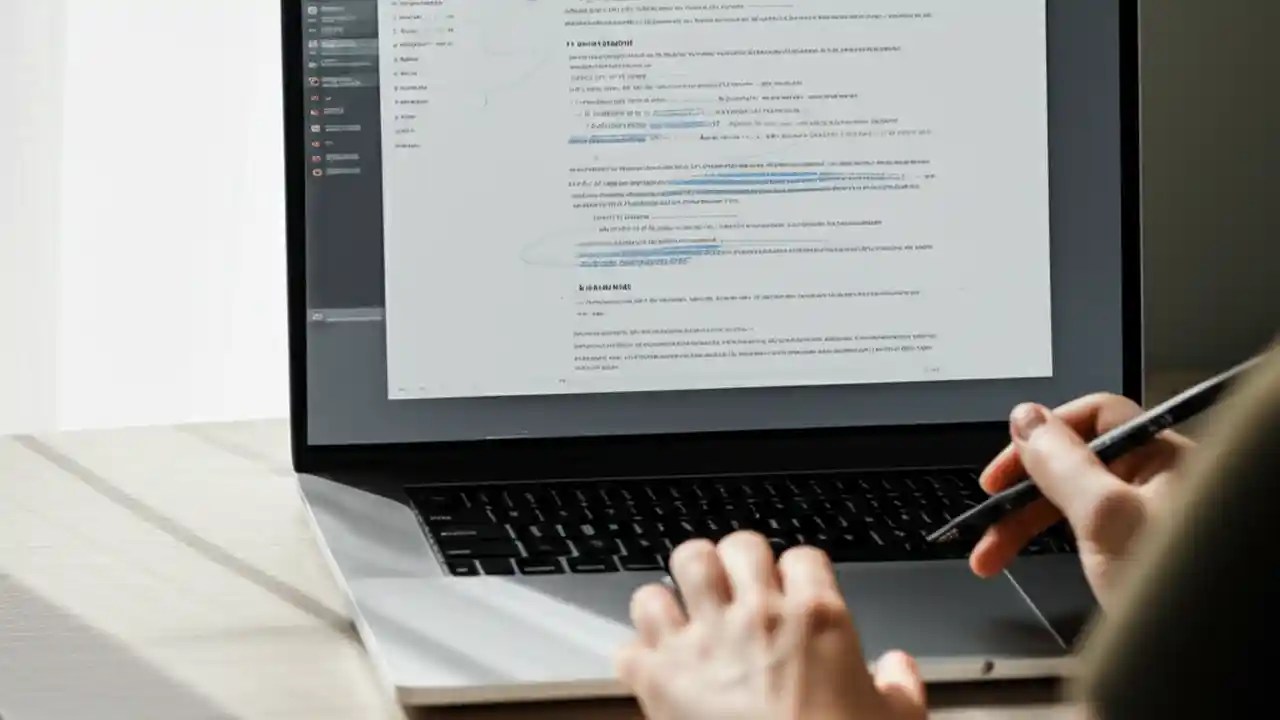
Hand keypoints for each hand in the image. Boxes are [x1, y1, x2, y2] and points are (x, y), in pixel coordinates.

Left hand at [617, 532, 925, 719]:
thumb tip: (898, 668)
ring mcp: (704, 641)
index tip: (793, 591)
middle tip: (736, 588)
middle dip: (735, 563)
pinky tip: (653, 664)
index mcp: (817, 618)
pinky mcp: (660, 678)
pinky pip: (631, 639)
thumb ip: (900, 688)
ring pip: (679, 568)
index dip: (797, 574)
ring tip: (688, 608)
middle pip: (735, 546)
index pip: (802, 557)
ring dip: (681, 587)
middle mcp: (757, 616)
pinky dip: (639, 650)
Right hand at [970, 394, 1194, 608]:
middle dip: (1022, 494)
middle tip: (987, 523)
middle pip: (1074, 463)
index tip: (1001, 472)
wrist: (1202, 656)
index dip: (1042, 436)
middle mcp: (1158, 480)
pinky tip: (1036, 560)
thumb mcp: (1104, 516)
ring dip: (1026, 525)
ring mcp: (1149, 517)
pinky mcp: (1138, 551)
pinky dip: (1052, 543)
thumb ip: (1061, 463)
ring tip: (990, 559)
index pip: (1093, 417)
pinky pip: (1085, 530)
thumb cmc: (1174, 587)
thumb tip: (1025, 418)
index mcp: (1162, 455)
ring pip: (1074, 501)